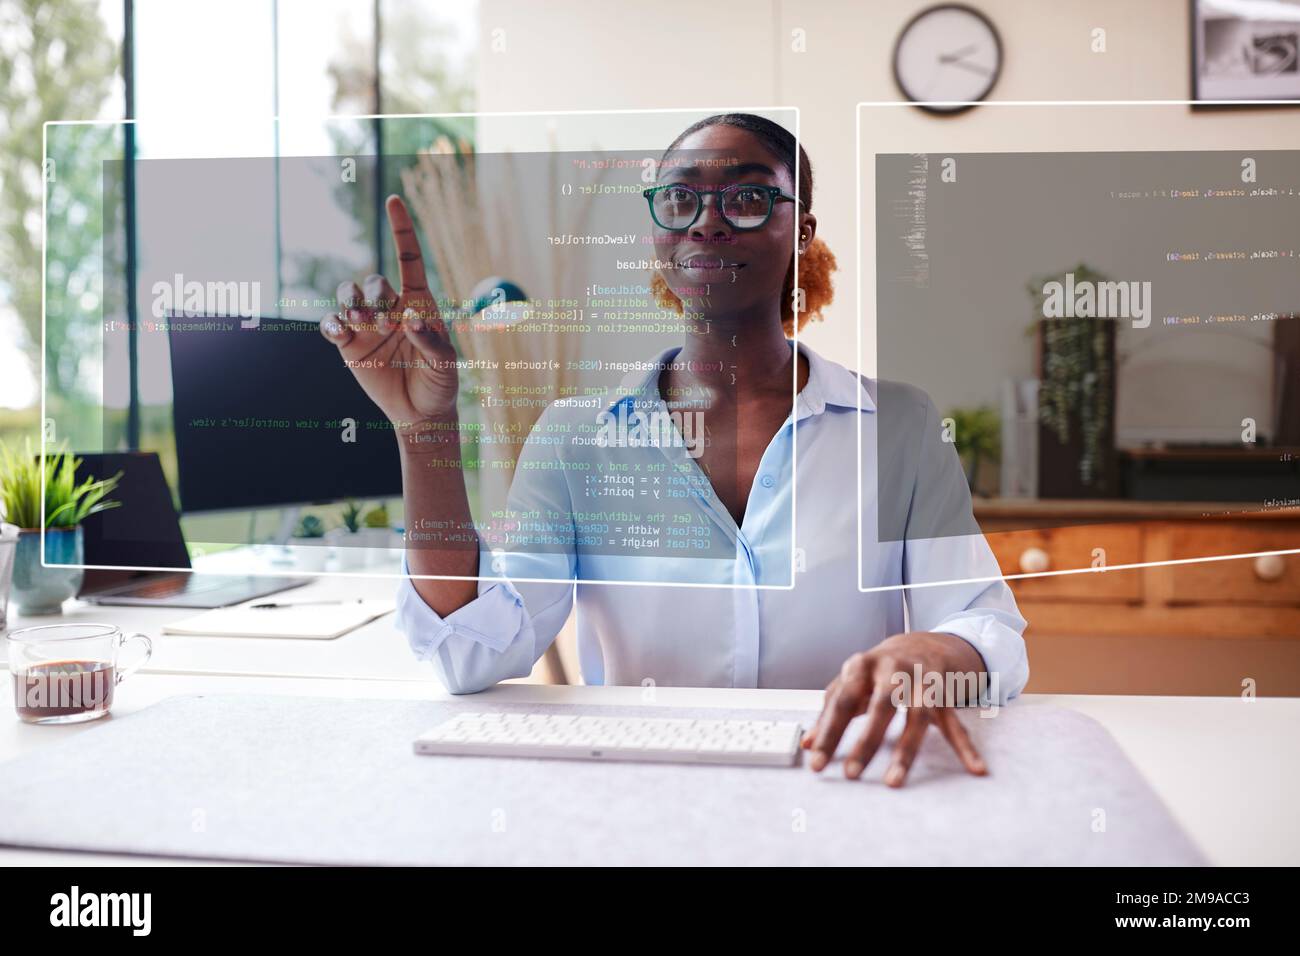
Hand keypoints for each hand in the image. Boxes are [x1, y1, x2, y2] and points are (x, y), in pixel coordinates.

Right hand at [320, 195, 459, 426]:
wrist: (421, 413)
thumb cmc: (440, 383)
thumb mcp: (446, 364)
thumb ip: (431, 341)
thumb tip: (409, 317)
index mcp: (419, 303)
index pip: (408, 258)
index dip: (401, 229)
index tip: (394, 200)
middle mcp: (390, 309)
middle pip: (373, 281)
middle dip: (374, 295)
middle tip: (383, 323)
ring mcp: (367, 326)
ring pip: (348, 296)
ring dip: (351, 303)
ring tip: (361, 323)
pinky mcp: (349, 346)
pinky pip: (331, 324)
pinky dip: (332, 324)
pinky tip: (341, 333)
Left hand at [802, 631, 988, 786]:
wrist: (921, 643)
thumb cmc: (877, 670)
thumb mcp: (850, 682)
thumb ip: (829, 712)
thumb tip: (808, 744)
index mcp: (862, 666)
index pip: (842, 701)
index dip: (828, 732)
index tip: (817, 763)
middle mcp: (893, 670)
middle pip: (881, 706)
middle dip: (866, 741)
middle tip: (851, 774)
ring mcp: (922, 682)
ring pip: (917, 717)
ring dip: (906, 751)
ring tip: (894, 782)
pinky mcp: (944, 695)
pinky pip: (955, 724)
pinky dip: (966, 748)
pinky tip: (975, 769)